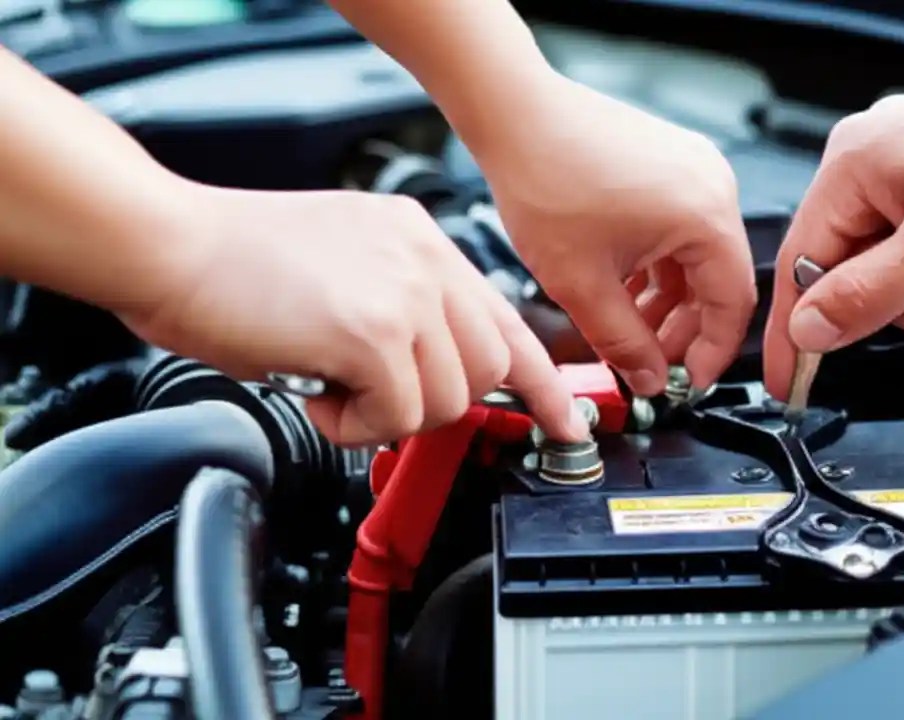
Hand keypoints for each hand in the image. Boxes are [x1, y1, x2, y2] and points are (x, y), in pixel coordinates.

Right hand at [119, 183, 586, 446]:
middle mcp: (425, 260)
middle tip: (373, 397)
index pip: (507, 318)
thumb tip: (428, 369)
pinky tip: (315, 392)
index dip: (543, 382)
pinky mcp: (373, 332)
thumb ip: (401, 304)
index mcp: (421, 240)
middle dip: (436, 404)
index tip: (566, 421)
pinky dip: (354, 425)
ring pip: (449, 401)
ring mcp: (405, 293)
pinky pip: (396, 415)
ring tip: (332, 388)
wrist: (168, 245)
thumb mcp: (345, 264)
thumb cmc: (235, 263)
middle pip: (487, 370)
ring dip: (389, 416)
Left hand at [473, 74, 756, 395]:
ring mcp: (694, 171)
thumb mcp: (582, 284)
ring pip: (694, 258)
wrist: (514, 113)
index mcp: (707, 215)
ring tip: (625, 329)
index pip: (732, 304)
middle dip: (682, 330)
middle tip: (649, 364)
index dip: (711, 353)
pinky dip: (656, 266)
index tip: (688, 382)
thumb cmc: (545, 176)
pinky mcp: (671, 164)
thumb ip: (623, 343)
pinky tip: (620, 288)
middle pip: (716, 280)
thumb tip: (650, 380)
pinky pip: (678, 230)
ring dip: (665, 301)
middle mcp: (713, 186)